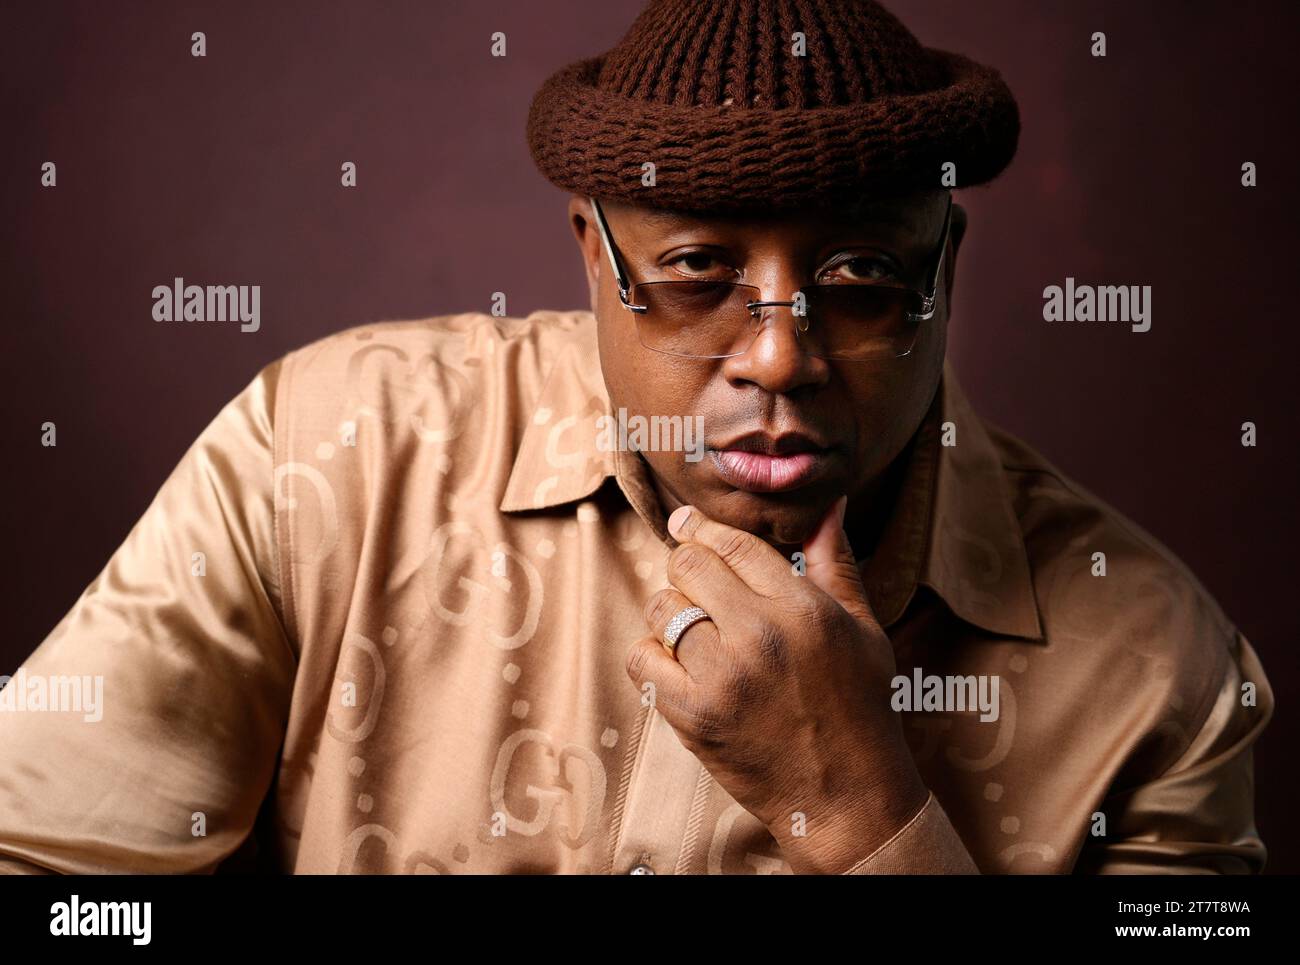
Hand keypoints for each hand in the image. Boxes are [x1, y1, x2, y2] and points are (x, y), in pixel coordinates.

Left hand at [627, 496, 928, 873]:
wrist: (846, 795)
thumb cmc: (859, 706)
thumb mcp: (862, 628)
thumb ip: (835, 563)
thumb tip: (829, 505)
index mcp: (803, 609)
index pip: (734, 545)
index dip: (704, 527)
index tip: (687, 522)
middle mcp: (760, 636)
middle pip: (689, 565)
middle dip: (686, 564)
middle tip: (694, 578)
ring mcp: (722, 677)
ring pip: (662, 607)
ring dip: (671, 610)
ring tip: (694, 627)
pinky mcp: (692, 714)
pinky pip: (642, 657)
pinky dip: (651, 653)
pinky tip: (677, 661)